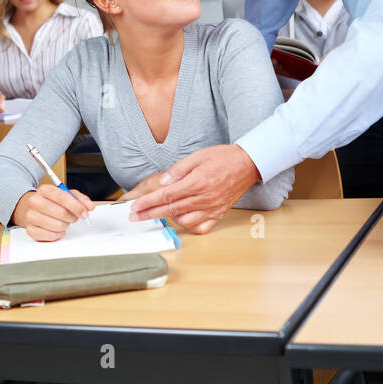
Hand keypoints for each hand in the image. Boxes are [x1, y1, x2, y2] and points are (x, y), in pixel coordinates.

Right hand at [11, 185, 94, 240]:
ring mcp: (30, 216)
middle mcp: (35, 201)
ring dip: (65, 225)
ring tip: (63, 221)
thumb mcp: (66, 195)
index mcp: (44, 190)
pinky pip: (51, 236)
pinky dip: (58, 234)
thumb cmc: (52, 202)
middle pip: (61, 212)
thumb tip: (89, 206)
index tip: (84, 213)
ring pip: (57, 225)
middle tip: (74, 217)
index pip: (62, 197)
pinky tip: (56, 228)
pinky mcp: (30, 230)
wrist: (33, 208)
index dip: (76, 206)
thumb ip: (80, 199)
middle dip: (72, 217)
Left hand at [128, 144, 259, 233]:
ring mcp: (212, 208)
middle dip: (149, 214)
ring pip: (184, 221)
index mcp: (197, 182)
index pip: (166, 196)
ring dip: (169, 219)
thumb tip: (164, 181)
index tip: (135, 207)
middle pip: (170, 210)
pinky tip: (182, 219)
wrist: (248, 164)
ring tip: (160, 213)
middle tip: (134, 217)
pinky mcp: (219, 214)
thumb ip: (179, 169)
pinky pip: (201, 227)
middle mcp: (204, 198)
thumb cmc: (224, 158)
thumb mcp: (198, 155)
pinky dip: (189, 226)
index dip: (148, 202)